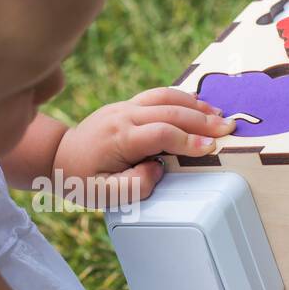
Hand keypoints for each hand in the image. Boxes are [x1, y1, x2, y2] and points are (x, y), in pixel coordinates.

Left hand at [51, 87, 235, 203]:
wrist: (60, 155)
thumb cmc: (82, 178)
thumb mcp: (103, 194)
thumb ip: (134, 186)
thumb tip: (158, 170)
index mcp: (119, 138)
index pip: (162, 134)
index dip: (188, 140)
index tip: (211, 148)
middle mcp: (123, 116)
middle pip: (169, 111)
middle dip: (202, 120)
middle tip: (228, 128)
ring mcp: (125, 106)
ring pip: (165, 97)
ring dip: (195, 105)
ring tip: (219, 114)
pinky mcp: (128, 105)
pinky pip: (158, 94)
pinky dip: (181, 97)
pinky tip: (198, 105)